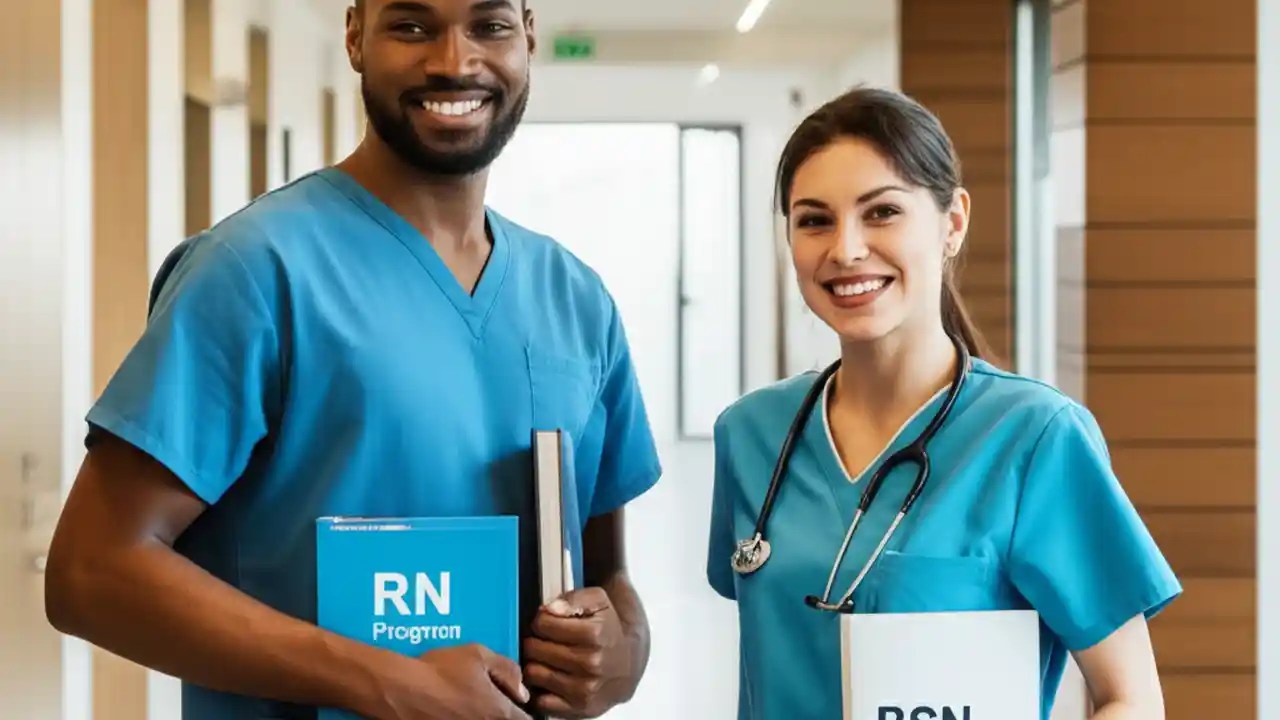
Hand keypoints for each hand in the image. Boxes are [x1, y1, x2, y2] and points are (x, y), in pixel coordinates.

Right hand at [363, 643, 531, 719]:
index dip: (522, 712)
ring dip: (483, 716)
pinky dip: (463, 718)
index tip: (516, 704)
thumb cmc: (439, 671)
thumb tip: (522, 691)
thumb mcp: (479, 656)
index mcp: (499, 712)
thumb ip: (508, 671)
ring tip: (470, 705)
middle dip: (503, 714)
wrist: (400, 690)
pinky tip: (454, 710)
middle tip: (493, 702)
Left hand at [522, 588, 641, 717]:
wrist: (630, 664)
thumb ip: (574, 599)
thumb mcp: (599, 602)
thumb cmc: (610, 632)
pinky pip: (540, 701)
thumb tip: (550, 609)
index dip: (542, 620)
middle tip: (548, 641)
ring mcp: (584, 689)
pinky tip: (553, 678)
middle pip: (533, 648)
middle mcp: (590, 663)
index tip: (549, 623)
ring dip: (537, 664)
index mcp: (594, 635)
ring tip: (550, 659)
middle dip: (537, 641)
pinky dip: (542, 690)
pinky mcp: (578, 709)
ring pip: (533, 673)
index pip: (542, 623)